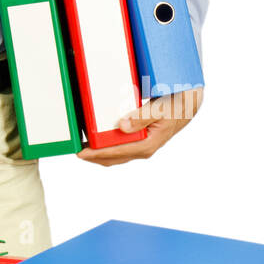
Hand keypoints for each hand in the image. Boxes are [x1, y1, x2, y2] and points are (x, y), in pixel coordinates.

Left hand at [75, 87, 203, 165]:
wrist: (188, 105)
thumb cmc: (175, 107)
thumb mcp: (159, 109)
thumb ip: (141, 117)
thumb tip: (122, 126)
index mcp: (146, 145)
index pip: (116, 153)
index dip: (96, 154)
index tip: (80, 152)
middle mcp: (143, 149)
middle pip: (112, 158)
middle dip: (93, 156)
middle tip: (75, 148)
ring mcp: (141, 146)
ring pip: (115, 154)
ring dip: (99, 152)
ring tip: (82, 145)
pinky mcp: (140, 140)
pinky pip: (120, 147)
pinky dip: (107, 145)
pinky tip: (98, 138)